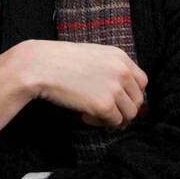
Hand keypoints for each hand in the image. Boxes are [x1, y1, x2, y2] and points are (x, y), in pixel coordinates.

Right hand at [12, 39, 147, 127]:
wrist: (38, 66)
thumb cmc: (57, 59)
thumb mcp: (90, 54)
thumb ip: (108, 67)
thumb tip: (119, 90)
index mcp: (120, 56)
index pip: (141, 81)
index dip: (131, 94)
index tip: (119, 100)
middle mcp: (122, 71)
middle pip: (137, 100)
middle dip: (124, 109)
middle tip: (105, 113)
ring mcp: (115, 88)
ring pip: (129, 114)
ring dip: (114, 119)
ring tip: (93, 116)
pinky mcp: (104, 105)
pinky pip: (113, 122)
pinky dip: (100, 124)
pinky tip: (84, 116)